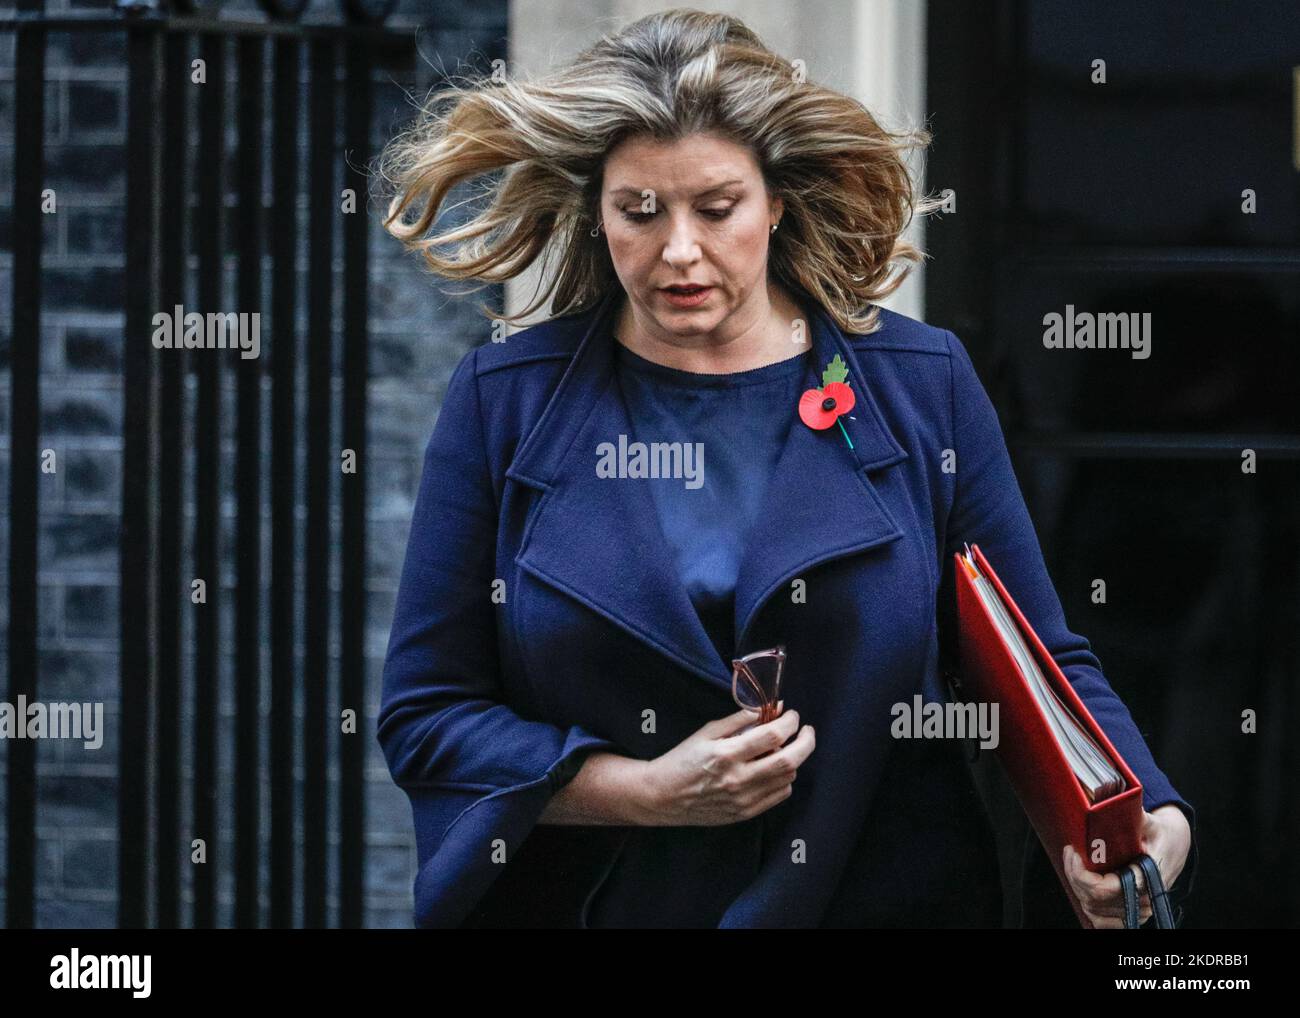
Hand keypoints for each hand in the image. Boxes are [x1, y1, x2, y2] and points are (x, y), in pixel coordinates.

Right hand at [640, 703, 815, 825]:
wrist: (663, 797)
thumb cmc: (683, 759)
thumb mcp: (707, 732)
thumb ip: (739, 719)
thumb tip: (770, 708)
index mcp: (726, 754)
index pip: (772, 736)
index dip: (789, 722)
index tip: (791, 714)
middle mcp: (738, 779)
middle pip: (789, 761)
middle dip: (806, 741)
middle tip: (806, 730)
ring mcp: (744, 799)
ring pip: (788, 778)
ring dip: (794, 759)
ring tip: (784, 748)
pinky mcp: (746, 813)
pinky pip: (779, 795)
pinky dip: (785, 779)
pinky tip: (774, 768)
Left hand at [1062, 803, 1191, 927]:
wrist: (1175, 845)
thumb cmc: (1160, 832)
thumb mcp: (1149, 820)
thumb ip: (1131, 815)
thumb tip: (1110, 803)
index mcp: (1148, 877)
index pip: (1104, 889)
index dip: (1081, 874)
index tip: (1074, 852)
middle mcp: (1144, 899)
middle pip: (1094, 900)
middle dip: (1074, 875)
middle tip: (1070, 852)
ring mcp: (1139, 910)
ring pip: (1094, 911)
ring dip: (1078, 888)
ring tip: (1075, 865)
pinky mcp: (1133, 913)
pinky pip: (1103, 922)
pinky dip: (1089, 907)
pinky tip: (1083, 888)